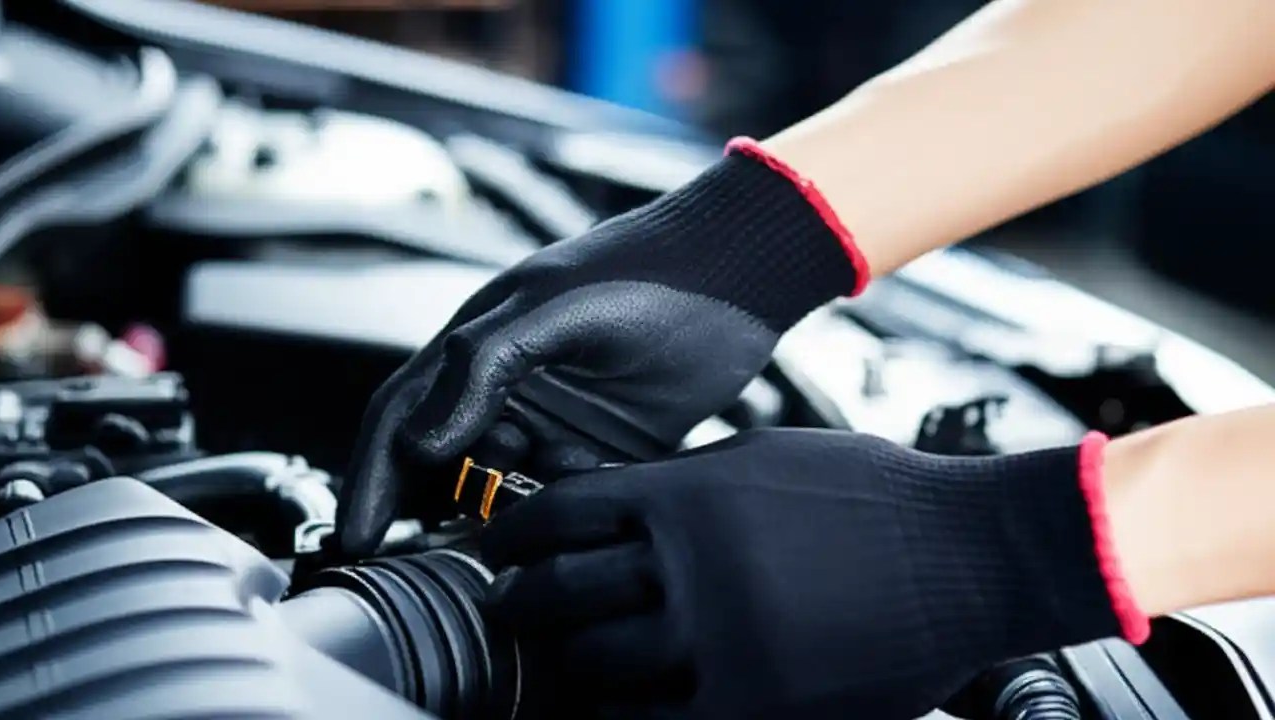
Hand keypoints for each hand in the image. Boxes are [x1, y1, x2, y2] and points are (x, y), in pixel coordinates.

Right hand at [332, 140, 867, 558]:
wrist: (738, 274)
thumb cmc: (644, 272)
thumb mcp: (558, 307)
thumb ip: (485, 364)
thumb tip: (422, 442)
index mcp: (477, 344)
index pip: (402, 419)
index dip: (371, 479)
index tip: (355, 539)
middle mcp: (506, 388)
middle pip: (449, 465)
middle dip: (447, 505)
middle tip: (454, 546)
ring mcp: (555, 418)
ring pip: (510, 486)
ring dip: (521, 498)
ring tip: (559, 470)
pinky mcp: (606, 445)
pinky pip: (567, 493)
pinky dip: (572, 493)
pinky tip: (599, 465)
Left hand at [480, 428, 1148, 718]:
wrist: (966, 553)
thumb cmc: (874, 493)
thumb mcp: (766, 457)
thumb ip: (684, 480)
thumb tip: (612, 498)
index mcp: (687, 493)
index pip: (560, 514)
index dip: (514, 534)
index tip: (496, 548)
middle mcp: (688, 565)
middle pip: (560, 592)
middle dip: (517, 604)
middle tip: (506, 611)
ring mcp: (718, 639)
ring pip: (597, 666)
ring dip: (565, 669)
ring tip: (552, 670)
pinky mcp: (755, 703)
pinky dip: (622, 719)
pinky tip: (613, 714)